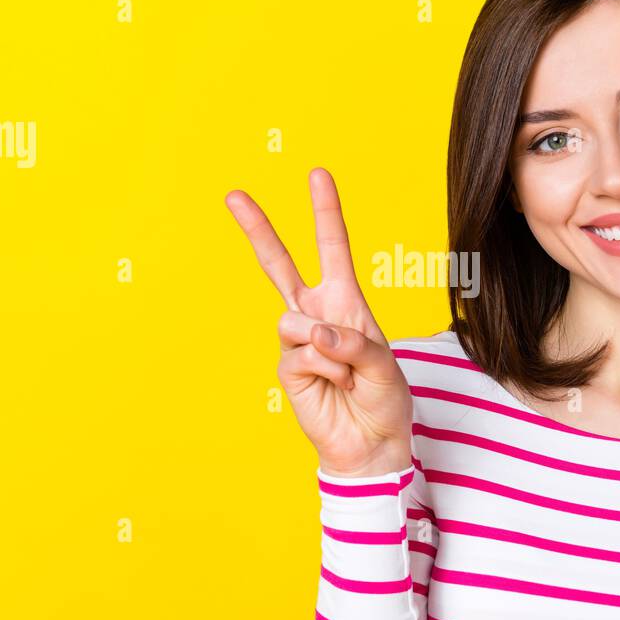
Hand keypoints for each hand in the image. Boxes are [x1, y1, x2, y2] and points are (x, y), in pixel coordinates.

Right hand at [224, 167, 412, 477]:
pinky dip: (326, 371)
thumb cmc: (383, 401)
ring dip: (329, 349)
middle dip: (258, 230)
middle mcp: (316, 315)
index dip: (325, 211)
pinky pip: (299, 354)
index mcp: (346, 302)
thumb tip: (314, 331)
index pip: (332, 249)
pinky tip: (338, 387)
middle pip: (279, 266)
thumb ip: (354, 342)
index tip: (317, 174)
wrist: (371, 445)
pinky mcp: (287, 369)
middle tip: (234, 195)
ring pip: (292, 320)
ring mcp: (298, 341)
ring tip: (348, 374)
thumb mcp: (385, 365)